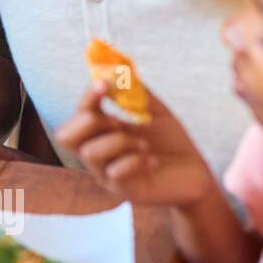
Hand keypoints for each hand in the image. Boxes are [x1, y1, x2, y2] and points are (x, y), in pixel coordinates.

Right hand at [54, 85, 213, 206]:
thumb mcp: (156, 112)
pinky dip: (135, 161)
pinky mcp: (123, 190)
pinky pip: (115, 172)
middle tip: (118, 122)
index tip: (104, 84)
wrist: (198, 176)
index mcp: (102, 134)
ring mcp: (107, 174)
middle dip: (90, 122)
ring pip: (91, 152)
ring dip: (120, 142)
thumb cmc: (174, 146)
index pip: (77, 115)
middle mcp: (98, 155)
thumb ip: (136, 93)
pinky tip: (152, 162)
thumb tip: (117, 71)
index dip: (86, 98)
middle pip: (64, 136)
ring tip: (144, 146)